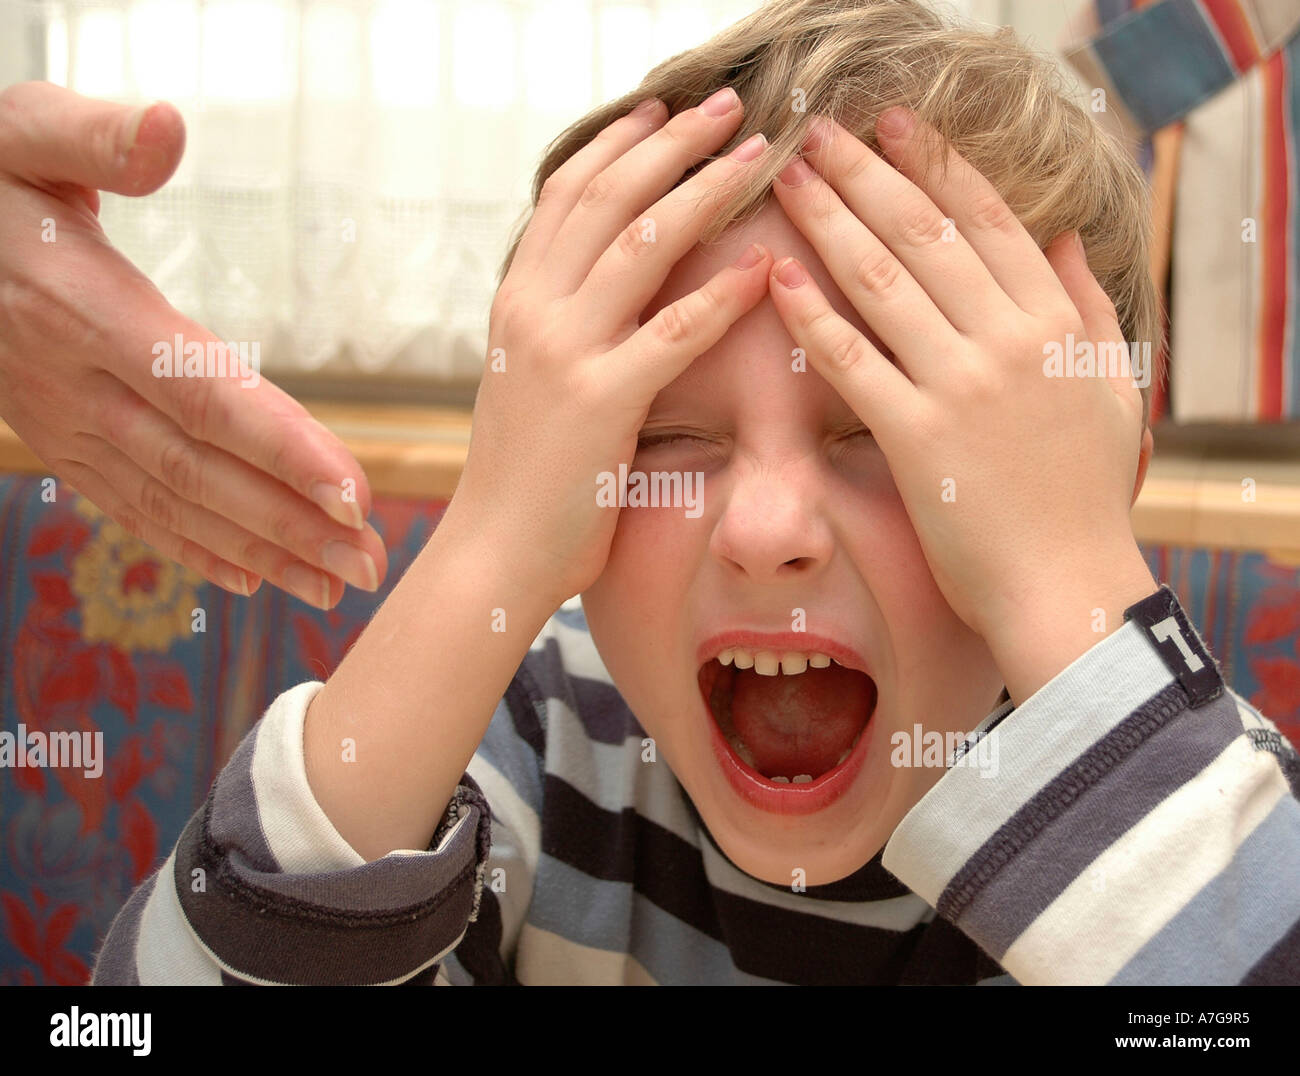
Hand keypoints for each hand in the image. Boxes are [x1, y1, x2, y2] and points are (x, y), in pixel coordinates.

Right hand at [0, 81, 385, 607]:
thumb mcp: (25, 133)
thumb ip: (95, 138)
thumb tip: (168, 128)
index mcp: (86, 313)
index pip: (201, 394)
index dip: (281, 447)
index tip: (352, 492)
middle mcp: (79, 387)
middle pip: (202, 470)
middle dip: (292, 523)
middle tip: (370, 563)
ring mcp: (69, 427)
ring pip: (177, 504)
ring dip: (262, 551)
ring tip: (336, 585)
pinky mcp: (66, 446)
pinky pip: (136, 511)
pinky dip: (197, 550)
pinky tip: (254, 578)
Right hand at [449, 88, 773, 605]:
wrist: (494, 550)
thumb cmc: (522, 471)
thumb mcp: (526, 376)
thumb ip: (558, 322)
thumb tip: (604, 280)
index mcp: (517, 299)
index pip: (569, 193)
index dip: (620, 142)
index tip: (665, 109)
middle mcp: (533, 310)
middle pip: (609, 197)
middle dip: (675, 143)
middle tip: (732, 109)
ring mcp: (563, 352)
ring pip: (642, 243)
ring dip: (706, 190)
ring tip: (757, 156)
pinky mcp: (600, 402)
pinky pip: (672, 332)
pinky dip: (721, 293)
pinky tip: (762, 265)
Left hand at [766, 110, 1155, 700]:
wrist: (1066, 584)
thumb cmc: (1085, 495)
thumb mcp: (1111, 388)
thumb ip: (1090, 307)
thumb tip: (1064, 237)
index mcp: (1054, 322)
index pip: (987, 221)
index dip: (935, 165)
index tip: (893, 126)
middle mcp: (1008, 339)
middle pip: (924, 233)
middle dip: (866, 173)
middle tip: (817, 132)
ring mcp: (961, 385)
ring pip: (882, 281)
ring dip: (830, 219)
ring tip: (791, 177)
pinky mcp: (916, 437)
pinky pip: (852, 361)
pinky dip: (812, 314)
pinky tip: (778, 274)